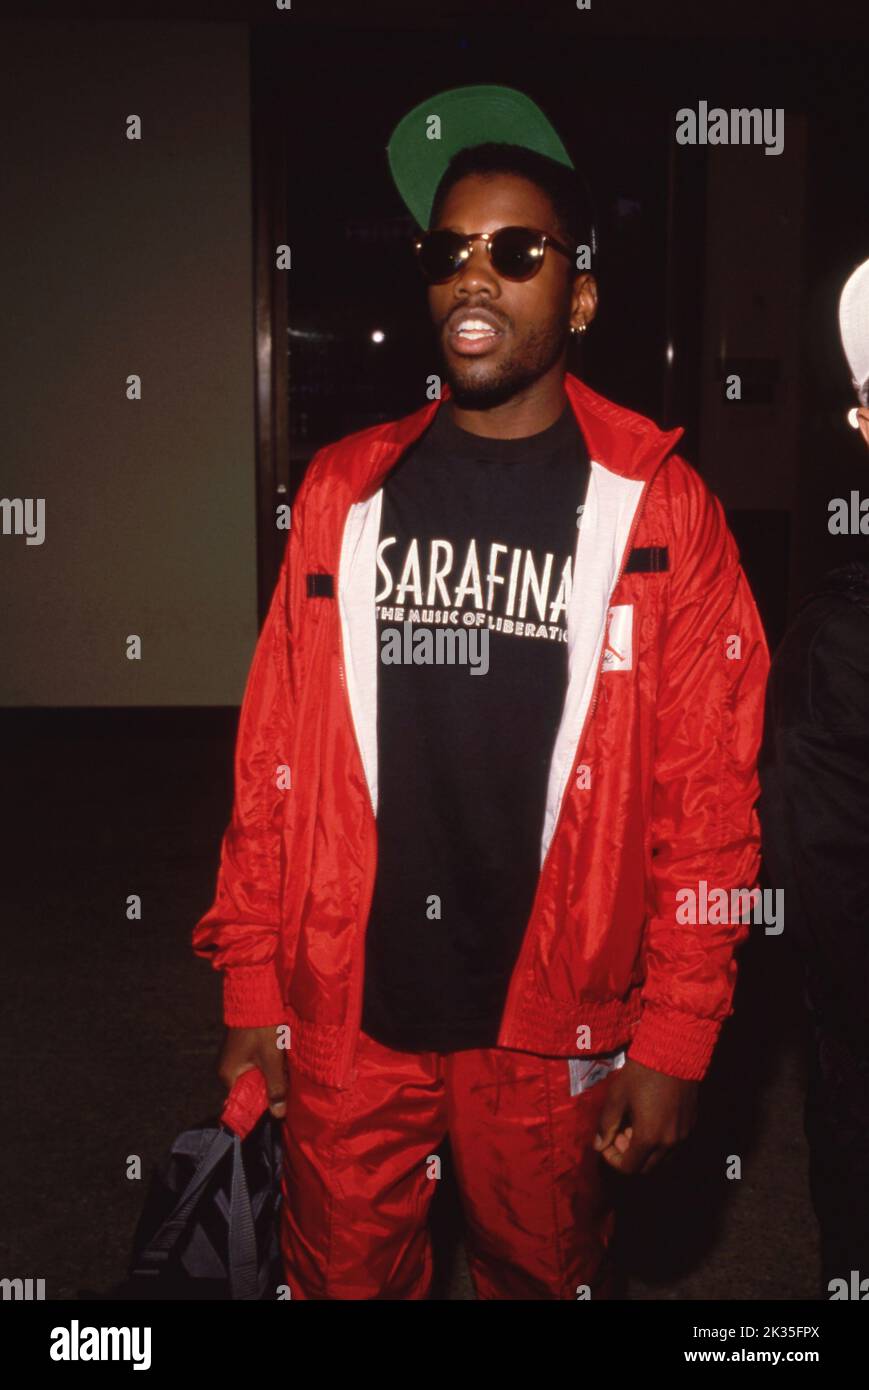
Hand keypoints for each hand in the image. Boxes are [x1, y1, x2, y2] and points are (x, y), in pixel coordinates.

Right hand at [217, 1025, 287, 1118]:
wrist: (255, 996)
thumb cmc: (261, 1030)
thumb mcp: (271, 1060)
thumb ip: (275, 1087)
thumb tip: (278, 1114)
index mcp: (228, 1074)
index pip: (243, 1099)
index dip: (261, 1104)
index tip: (278, 1105)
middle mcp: (227, 1067)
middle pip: (251, 1086)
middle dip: (269, 1086)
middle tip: (287, 1086)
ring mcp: (235, 1056)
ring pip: (256, 1073)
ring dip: (270, 1074)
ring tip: (285, 1072)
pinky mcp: (243, 1046)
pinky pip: (256, 1062)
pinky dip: (269, 1063)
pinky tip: (281, 1059)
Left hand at [593, 1058, 698, 1174]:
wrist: (675, 1052)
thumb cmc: (641, 1073)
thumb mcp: (617, 1096)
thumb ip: (606, 1124)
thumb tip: (599, 1145)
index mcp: (649, 1137)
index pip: (629, 1168)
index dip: (613, 1159)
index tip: (607, 1141)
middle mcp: (669, 1143)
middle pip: (646, 1167)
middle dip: (629, 1156)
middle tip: (620, 1134)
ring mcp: (683, 1134)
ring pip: (662, 1158)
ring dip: (646, 1151)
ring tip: (635, 1126)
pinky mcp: (692, 1124)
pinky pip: (674, 1145)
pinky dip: (660, 1142)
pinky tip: (652, 1119)